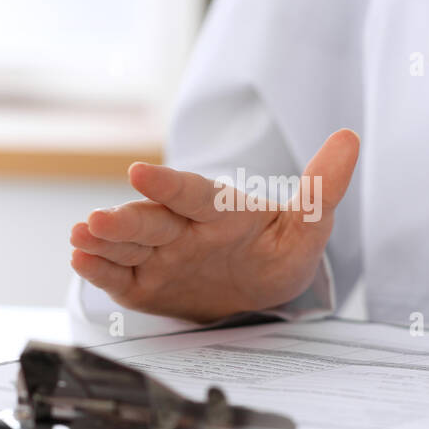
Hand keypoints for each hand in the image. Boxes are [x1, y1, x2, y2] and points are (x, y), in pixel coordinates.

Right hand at [70, 129, 359, 322]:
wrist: (261, 288)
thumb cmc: (280, 249)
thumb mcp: (309, 225)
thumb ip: (322, 187)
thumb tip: (349, 139)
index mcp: (220, 211)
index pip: (193, 194)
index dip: (168, 183)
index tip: (142, 171)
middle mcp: (183, 229)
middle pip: (151, 221)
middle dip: (123, 221)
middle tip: (94, 220)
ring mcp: (162, 255)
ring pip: (128, 246)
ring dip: (102, 241)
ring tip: (79, 238)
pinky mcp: (147, 284)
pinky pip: (120, 278)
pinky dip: (99, 271)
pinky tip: (79, 260)